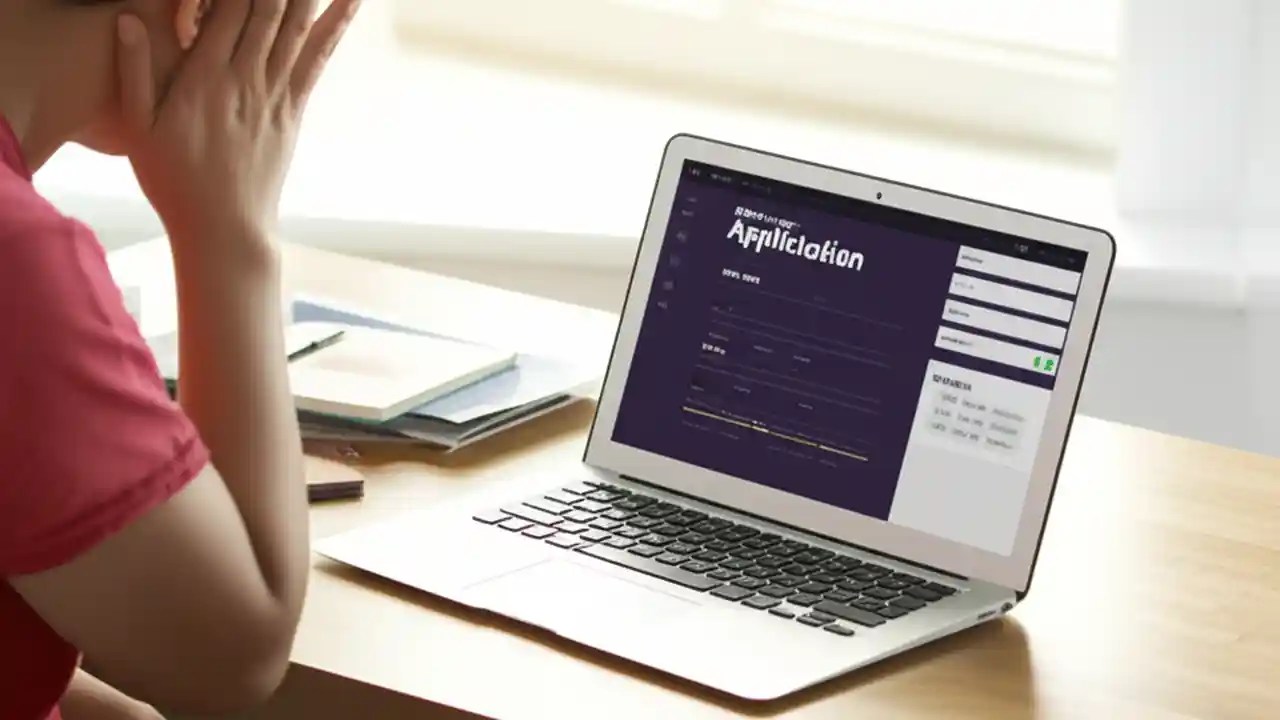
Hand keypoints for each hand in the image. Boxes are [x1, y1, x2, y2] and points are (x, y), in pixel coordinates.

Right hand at [115, 0, 361, 251]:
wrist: (224, 229)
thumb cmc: (173, 180)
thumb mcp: (139, 129)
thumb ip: (135, 73)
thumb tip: (130, 20)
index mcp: (203, 79)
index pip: (224, 8)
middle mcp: (244, 80)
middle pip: (265, 9)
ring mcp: (273, 96)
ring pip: (295, 28)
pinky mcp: (292, 112)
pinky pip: (315, 61)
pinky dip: (332, 29)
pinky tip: (348, 3)